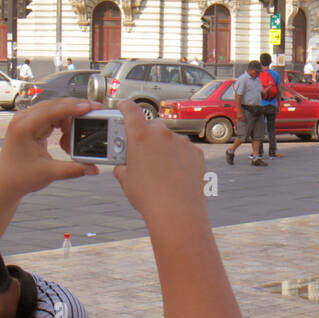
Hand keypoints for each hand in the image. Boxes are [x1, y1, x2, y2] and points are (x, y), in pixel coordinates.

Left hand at [0, 98, 100, 194]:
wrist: (4, 182)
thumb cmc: (19, 176)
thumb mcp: (49, 173)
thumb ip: (73, 169)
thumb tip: (93, 168)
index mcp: (24, 127)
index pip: (52, 110)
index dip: (73, 107)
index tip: (90, 107)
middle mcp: (24, 119)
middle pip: (55, 105)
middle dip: (76, 109)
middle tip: (95, 113)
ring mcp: (27, 119)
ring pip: (56, 109)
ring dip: (70, 120)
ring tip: (75, 139)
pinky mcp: (32, 124)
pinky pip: (52, 116)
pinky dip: (63, 124)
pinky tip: (67, 139)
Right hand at [111, 99, 206, 220]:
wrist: (177, 211)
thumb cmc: (148, 196)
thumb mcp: (125, 180)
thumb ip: (122, 166)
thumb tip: (122, 166)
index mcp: (140, 136)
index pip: (131, 111)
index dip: (125, 106)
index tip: (124, 106)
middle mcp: (162, 134)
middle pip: (152, 126)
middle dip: (147, 134)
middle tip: (142, 151)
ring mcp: (181, 142)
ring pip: (170, 139)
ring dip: (165, 147)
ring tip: (161, 170)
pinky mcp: (196, 152)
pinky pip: (185, 150)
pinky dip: (180, 157)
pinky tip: (176, 174)